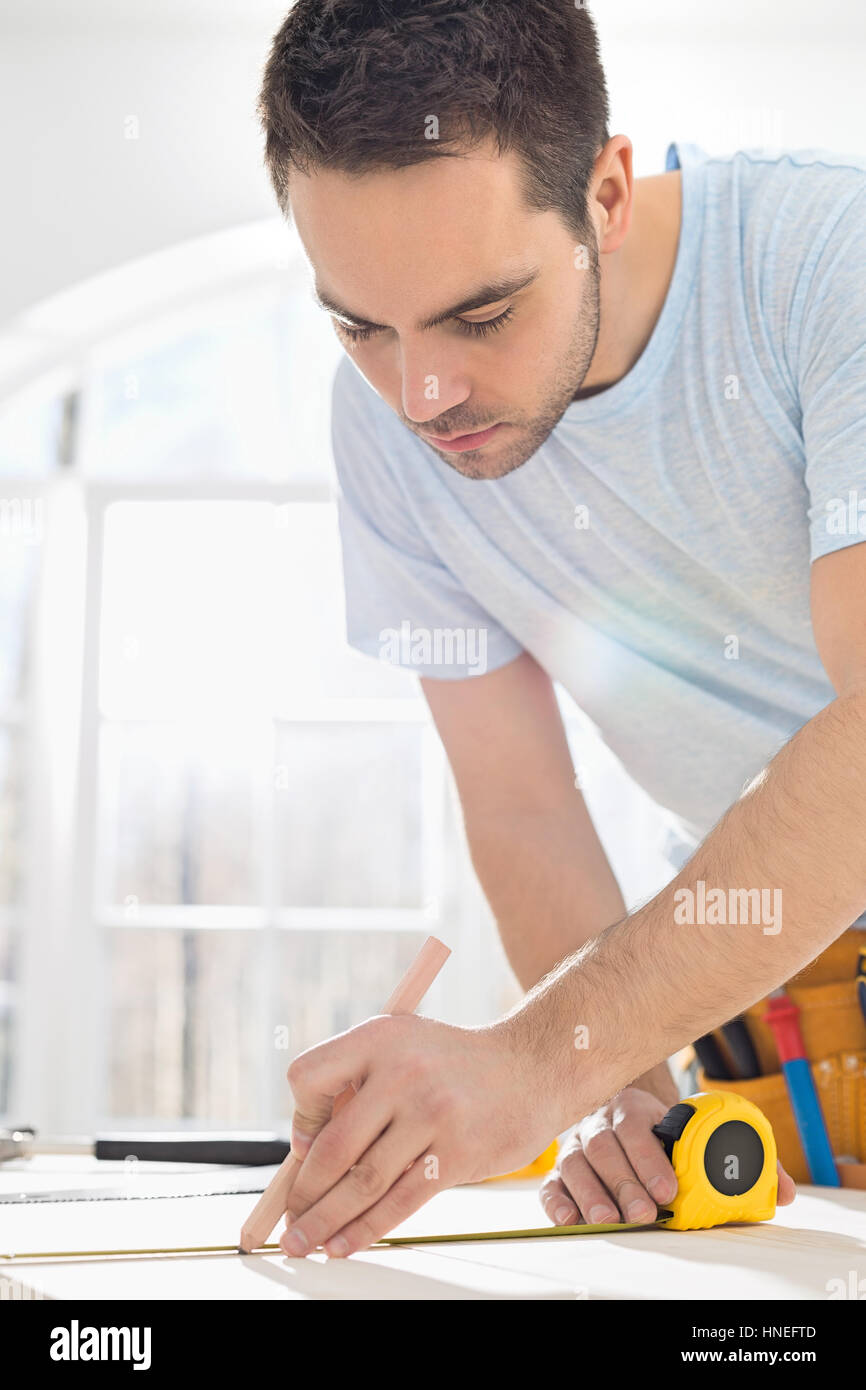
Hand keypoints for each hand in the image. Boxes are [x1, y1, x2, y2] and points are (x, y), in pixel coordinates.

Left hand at [279, 1013, 556, 1257]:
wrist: (530, 1066)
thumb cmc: (455, 1065)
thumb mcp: (402, 1046)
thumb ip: (358, 1085)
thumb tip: (305, 1154)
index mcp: (379, 1037)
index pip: (309, 1078)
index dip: (299, 1119)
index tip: (304, 1151)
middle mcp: (402, 1070)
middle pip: (333, 1147)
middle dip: (303, 1195)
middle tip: (288, 1225)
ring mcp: (432, 1112)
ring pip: (363, 1182)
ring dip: (326, 1222)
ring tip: (305, 1243)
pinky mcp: (458, 1151)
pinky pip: (400, 1201)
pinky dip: (365, 1229)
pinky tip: (345, 1243)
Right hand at [539, 1085, 796, 1225]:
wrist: (626, 1104)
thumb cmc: (668, 1128)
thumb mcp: (701, 1131)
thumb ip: (743, 1158)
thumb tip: (785, 1192)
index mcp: (635, 1106)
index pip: (636, 1126)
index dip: (650, 1157)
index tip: (669, 1189)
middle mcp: (600, 1121)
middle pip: (604, 1147)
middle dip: (624, 1182)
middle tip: (644, 1214)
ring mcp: (576, 1143)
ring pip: (575, 1163)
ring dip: (592, 1193)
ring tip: (611, 1221)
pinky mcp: (560, 1167)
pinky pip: (552, 1181)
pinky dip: (557, 1200)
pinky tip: (571, 1219)